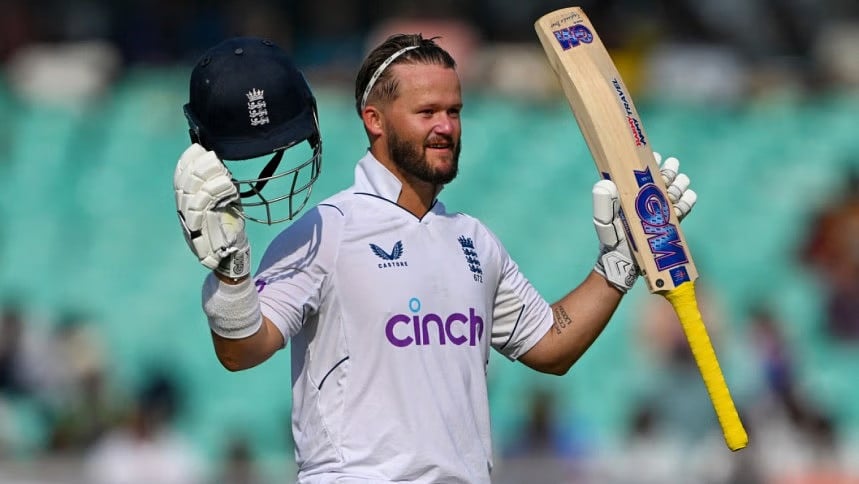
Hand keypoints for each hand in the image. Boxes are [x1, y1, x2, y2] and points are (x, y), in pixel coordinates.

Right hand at [174, 144, 249, 278]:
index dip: (186, 162)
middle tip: (207, 153)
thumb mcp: (223, 203)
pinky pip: (205, 208)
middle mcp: (184, 212)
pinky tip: (227, 183)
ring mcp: (191, 222)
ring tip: (218, 165)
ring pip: (192, 194)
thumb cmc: (229, 227)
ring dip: (205, 176)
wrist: (230, 257)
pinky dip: (216, 192)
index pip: (180, 179)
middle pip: (183, 184)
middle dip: (195, 165)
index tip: (196, 147)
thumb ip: (218, 186)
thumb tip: (218, 163)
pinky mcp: (202, 231)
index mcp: (187, 204)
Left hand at [592, 152, 696, 291]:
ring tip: (679, 183)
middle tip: (670, 168)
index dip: (650, 163)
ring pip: (675, 190)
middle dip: (669, 171)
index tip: (656, 157)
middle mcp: (646, 200)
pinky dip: (687, 200)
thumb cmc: (612, 241)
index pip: (642, 173)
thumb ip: (603, 204)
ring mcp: (659, 210)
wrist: (625, 265)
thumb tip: (606, 183)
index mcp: (630, 194)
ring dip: (680, 183)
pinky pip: (683, 208)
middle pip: (663, 179)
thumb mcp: (604, 222)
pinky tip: (687, 196)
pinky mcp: (670, 222)